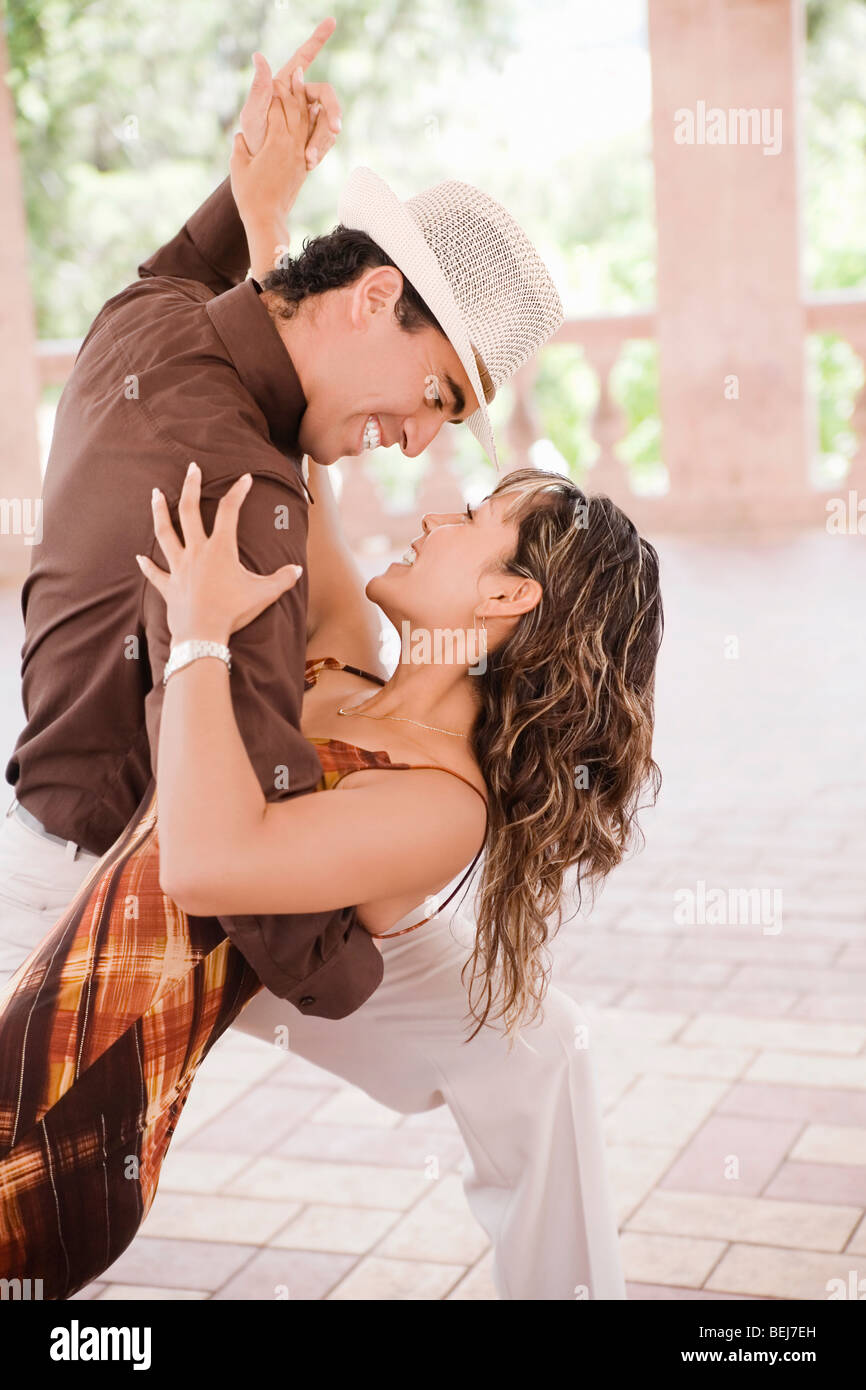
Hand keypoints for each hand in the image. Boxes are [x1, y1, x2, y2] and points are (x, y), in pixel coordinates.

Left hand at [136, 463, 303, 645]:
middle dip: (191, 487)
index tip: (245, 478)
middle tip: (191, 469)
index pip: (230, 512)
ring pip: (165, 533)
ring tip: (155, 494)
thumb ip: (282, 580)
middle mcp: (196, 552)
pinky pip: (155, 573)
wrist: (202, 635)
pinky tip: (139, 557)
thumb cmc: (233, 612)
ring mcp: (179, 567)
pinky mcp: (169, 586)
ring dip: (159, 512)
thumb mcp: (263, 594)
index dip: (238, 492)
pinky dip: (148, 565)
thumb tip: (297, 570)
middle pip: (190, 512)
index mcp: (220, 549)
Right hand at [231, 69, 309, 233]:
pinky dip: (311, 123)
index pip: (277, 107)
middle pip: (296, 110)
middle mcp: (292, 146)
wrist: (267, 219)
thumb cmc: (249, 194)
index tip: (270, 75)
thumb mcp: (238, 165)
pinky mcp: (303, 166)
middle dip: (293, 89)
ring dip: (305, 102)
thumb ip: (241, 146)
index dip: (273, 90)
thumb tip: (241, 135)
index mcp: (276, 142)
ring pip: (306, 122)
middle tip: (293, 71)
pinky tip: (312, 114)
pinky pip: (310, 138)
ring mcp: (300, 156)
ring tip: (304, 86)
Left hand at [240, 19, 341, 171]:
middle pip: (327, 95)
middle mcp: (301, 97)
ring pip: (329, 120)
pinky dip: (322, 149)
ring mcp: (311, 115)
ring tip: (309, 159)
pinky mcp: (317, 133)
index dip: (317, 39)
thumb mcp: (252, 115)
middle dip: (334, 112)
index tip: (332, 21)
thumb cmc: (253, 139)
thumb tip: (258, 56)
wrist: (262, 170)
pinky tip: (310, 161)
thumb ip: (259, 88)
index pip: (304, 57)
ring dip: (323, 139)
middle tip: (336, 129)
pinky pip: (328, 137)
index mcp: (286, 86)